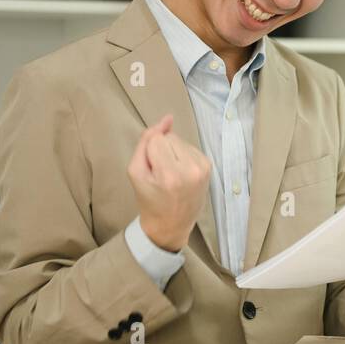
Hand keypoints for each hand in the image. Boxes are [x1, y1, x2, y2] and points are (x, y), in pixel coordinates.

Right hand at [127, 114, 211, 251]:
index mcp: (171, 174)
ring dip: (173, 152)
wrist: (170, 225)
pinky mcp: (209, 167)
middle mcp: (192, 169)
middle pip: (170, 137)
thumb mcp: (136, 172)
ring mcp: (203, 168)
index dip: (149, 152)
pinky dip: (183, 156)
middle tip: (160, 174)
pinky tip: (181, 173)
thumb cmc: (149, 200)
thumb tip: (167, 118)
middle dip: (162, 150)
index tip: (151, 171)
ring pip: (180, 140)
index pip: (156, 139)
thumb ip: (146, 142)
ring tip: (171, 175)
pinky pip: (190, 147)